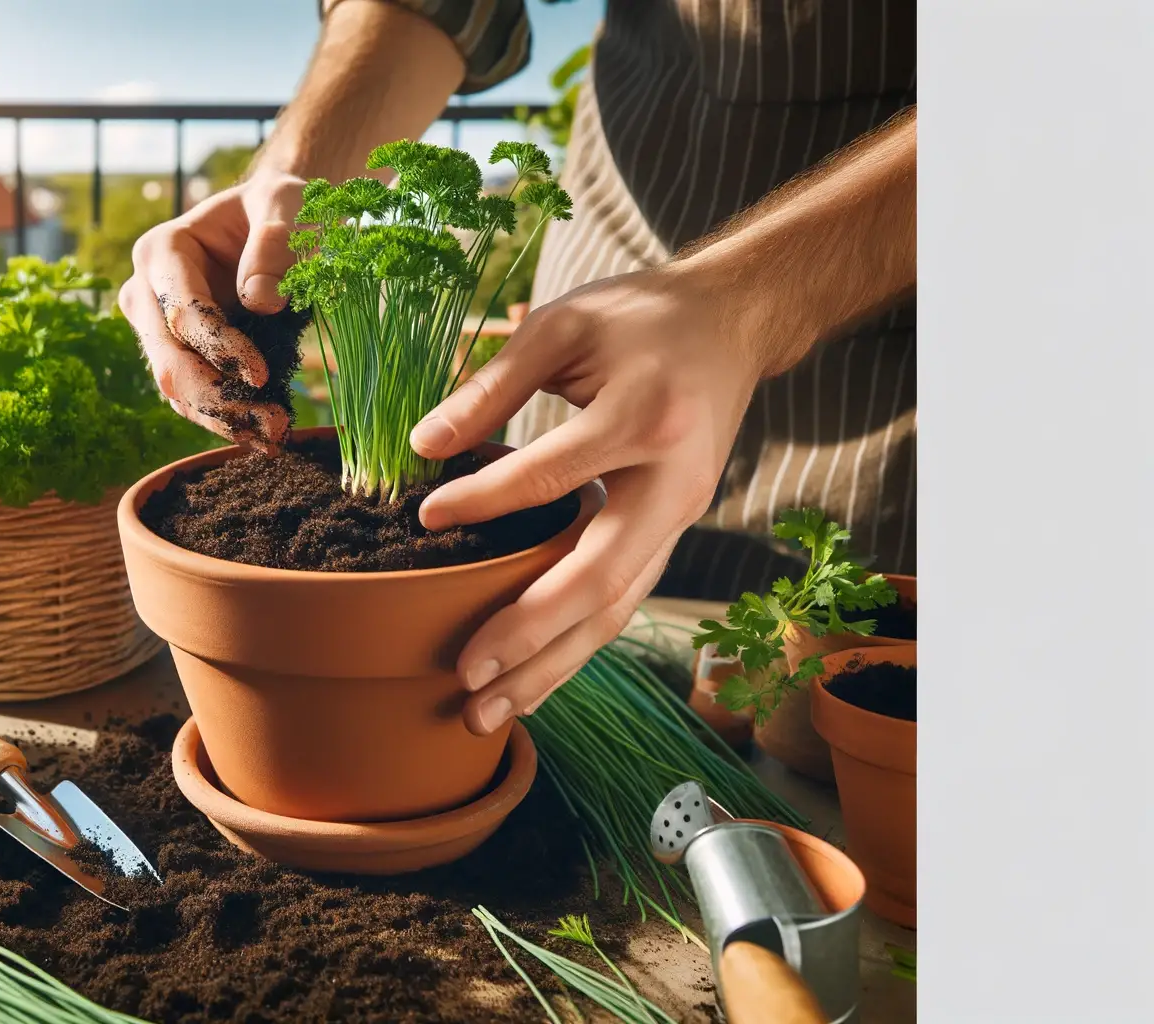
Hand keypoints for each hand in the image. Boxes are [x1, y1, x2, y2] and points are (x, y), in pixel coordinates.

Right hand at [118, 170, 307, 453]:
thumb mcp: (288, 204)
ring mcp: (157, 331)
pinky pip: (193, 399)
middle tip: (272, 425)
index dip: (220, 348)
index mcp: (159, 251)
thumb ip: (277, 241)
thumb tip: (260, 301)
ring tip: (275, 437)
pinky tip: (263, 436)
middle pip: (170, 360)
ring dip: (224, 420)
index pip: (182, 312)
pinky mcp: (179, 357)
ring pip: (176, 390)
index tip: (263, 376)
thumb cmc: (278, 207)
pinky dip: (226, 420)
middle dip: (218, 399)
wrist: (274, 223)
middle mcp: (144, 294)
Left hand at [410, 264, 764, 734]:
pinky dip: (573, 648)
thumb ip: (495, 383)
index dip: (487, 500)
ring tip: (485, 712)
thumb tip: (423, 444)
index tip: (426, 520)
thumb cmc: (638, 318)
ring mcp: (681, 518)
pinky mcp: (670, 535)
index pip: (553, 473)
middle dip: (531, 633)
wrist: (730, 325)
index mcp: (647, 417)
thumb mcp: (565, 323)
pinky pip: (621, 602)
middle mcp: (674, 482)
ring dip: (551, 667)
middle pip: (601, 576)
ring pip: (616, 609)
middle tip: (464, 676)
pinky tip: (526, 684)